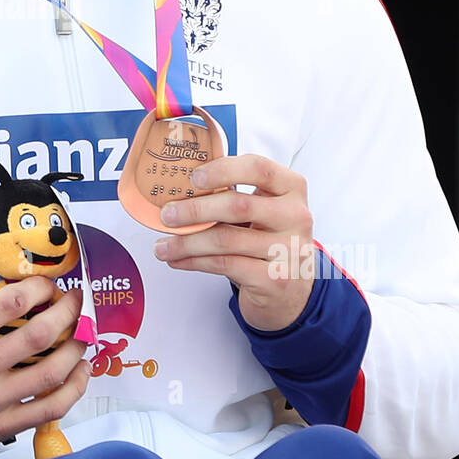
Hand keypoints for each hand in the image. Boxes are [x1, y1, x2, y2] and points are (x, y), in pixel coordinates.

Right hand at [0, 277, 89, 454]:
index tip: (47, 286)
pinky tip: (81, 371)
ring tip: (82, 333)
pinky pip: (49, 409)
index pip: (11, 302)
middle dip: (67, 312)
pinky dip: (73, 389)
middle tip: (74, 301)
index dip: (39, 288)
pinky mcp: (1, 426)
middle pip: (39, 335)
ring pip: (51, 373)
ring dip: (76, 348)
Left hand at [153, 154, 314, 330]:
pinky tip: (178, 260)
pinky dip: (195, 261)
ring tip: (162, 246)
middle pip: (239, 205)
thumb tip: (179, 192)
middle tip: (167, 215)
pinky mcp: (276, 279)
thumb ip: (234, 195)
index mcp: (291, 188)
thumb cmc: (268, 240)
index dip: (223, 169)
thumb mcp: (262, 210)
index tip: (193, 178)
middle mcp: (296, 216)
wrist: (291, 290)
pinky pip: (225, 265)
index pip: (259, 168)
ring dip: (187, 242)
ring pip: (226, 240)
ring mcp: (289, 249)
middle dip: (195, 210)